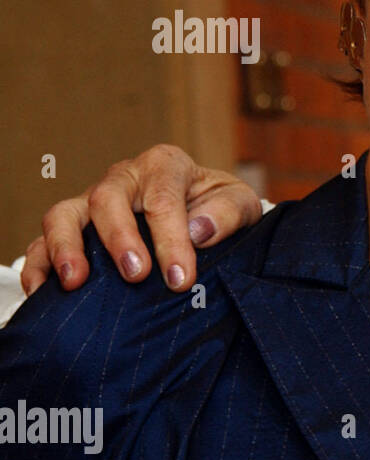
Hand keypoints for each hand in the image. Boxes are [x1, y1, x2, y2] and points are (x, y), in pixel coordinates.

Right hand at [20, 144, 263, 295]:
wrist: (206, 214)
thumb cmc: (219, 208)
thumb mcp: (240, 204)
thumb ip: (227, 213)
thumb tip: (200, 231)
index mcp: (165, 166)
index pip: (163, 200)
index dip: (170, 241)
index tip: (181, 279)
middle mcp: (124, 178)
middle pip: (106, 199)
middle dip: (119, 239)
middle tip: (136, 276)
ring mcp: (93, 202)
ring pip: (63, 214)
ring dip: (65, 248)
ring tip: (75, 283)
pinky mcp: (75, 229)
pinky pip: (42, 242)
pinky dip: (38, 265)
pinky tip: (44, 293)